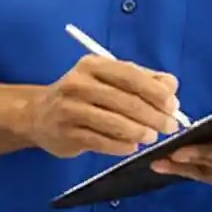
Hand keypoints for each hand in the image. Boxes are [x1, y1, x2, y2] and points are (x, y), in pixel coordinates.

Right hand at [27, 55, 181, 158]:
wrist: (39, 114)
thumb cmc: (83, 95)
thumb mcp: (107, 79)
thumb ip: (141, 79)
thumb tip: (171, 85)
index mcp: (93, 65)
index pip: (129, 75)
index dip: (154, 90)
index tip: (172, 104)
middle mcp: (79, 83)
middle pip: (123, 100)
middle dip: (152, 114)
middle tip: (169, 126)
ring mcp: (70, 109)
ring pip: (113, 122)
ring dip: (138, 131)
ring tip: (152, 137)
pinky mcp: (67, 133)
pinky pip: (100, 141)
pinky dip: (120, 146)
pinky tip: (131, 147)